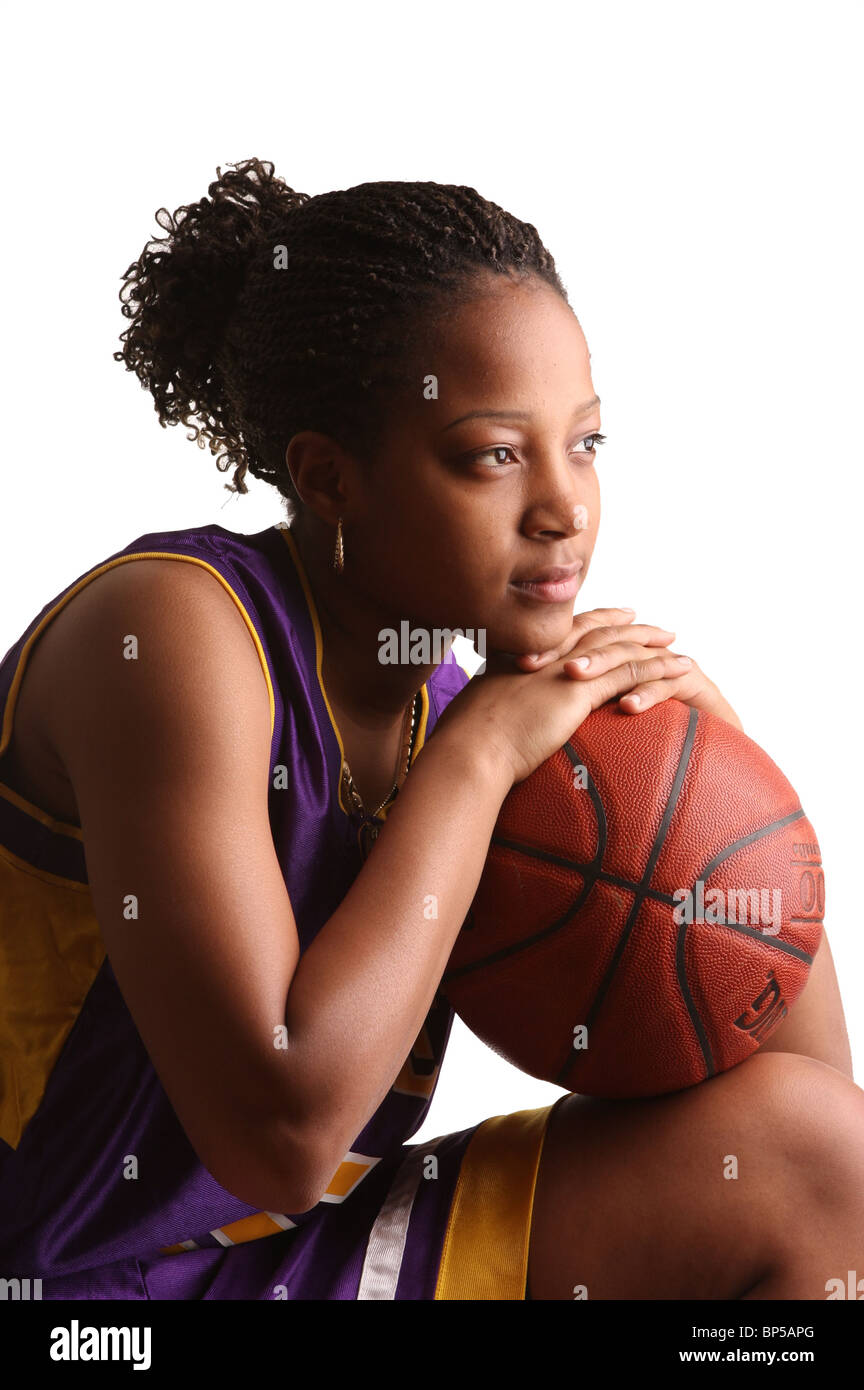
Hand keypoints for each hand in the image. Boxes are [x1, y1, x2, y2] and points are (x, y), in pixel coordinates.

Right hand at [431, 614, 706, 787]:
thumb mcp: (477, 718)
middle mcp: (546, 653)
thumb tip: (486, 728)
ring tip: (673, 641)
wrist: (469, 749)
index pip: (562, 630)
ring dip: (650, 642)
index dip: (588, 621)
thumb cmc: (465, 743)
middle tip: (648, 623)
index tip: (609, 618)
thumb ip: (490, 714)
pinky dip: (658, 668)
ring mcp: (564, 668)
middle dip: (624, 624)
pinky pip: (631, 672)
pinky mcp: (581, 689)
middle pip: (595, 629)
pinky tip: (680, 669)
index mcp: (520, 655)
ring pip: (619, 646)